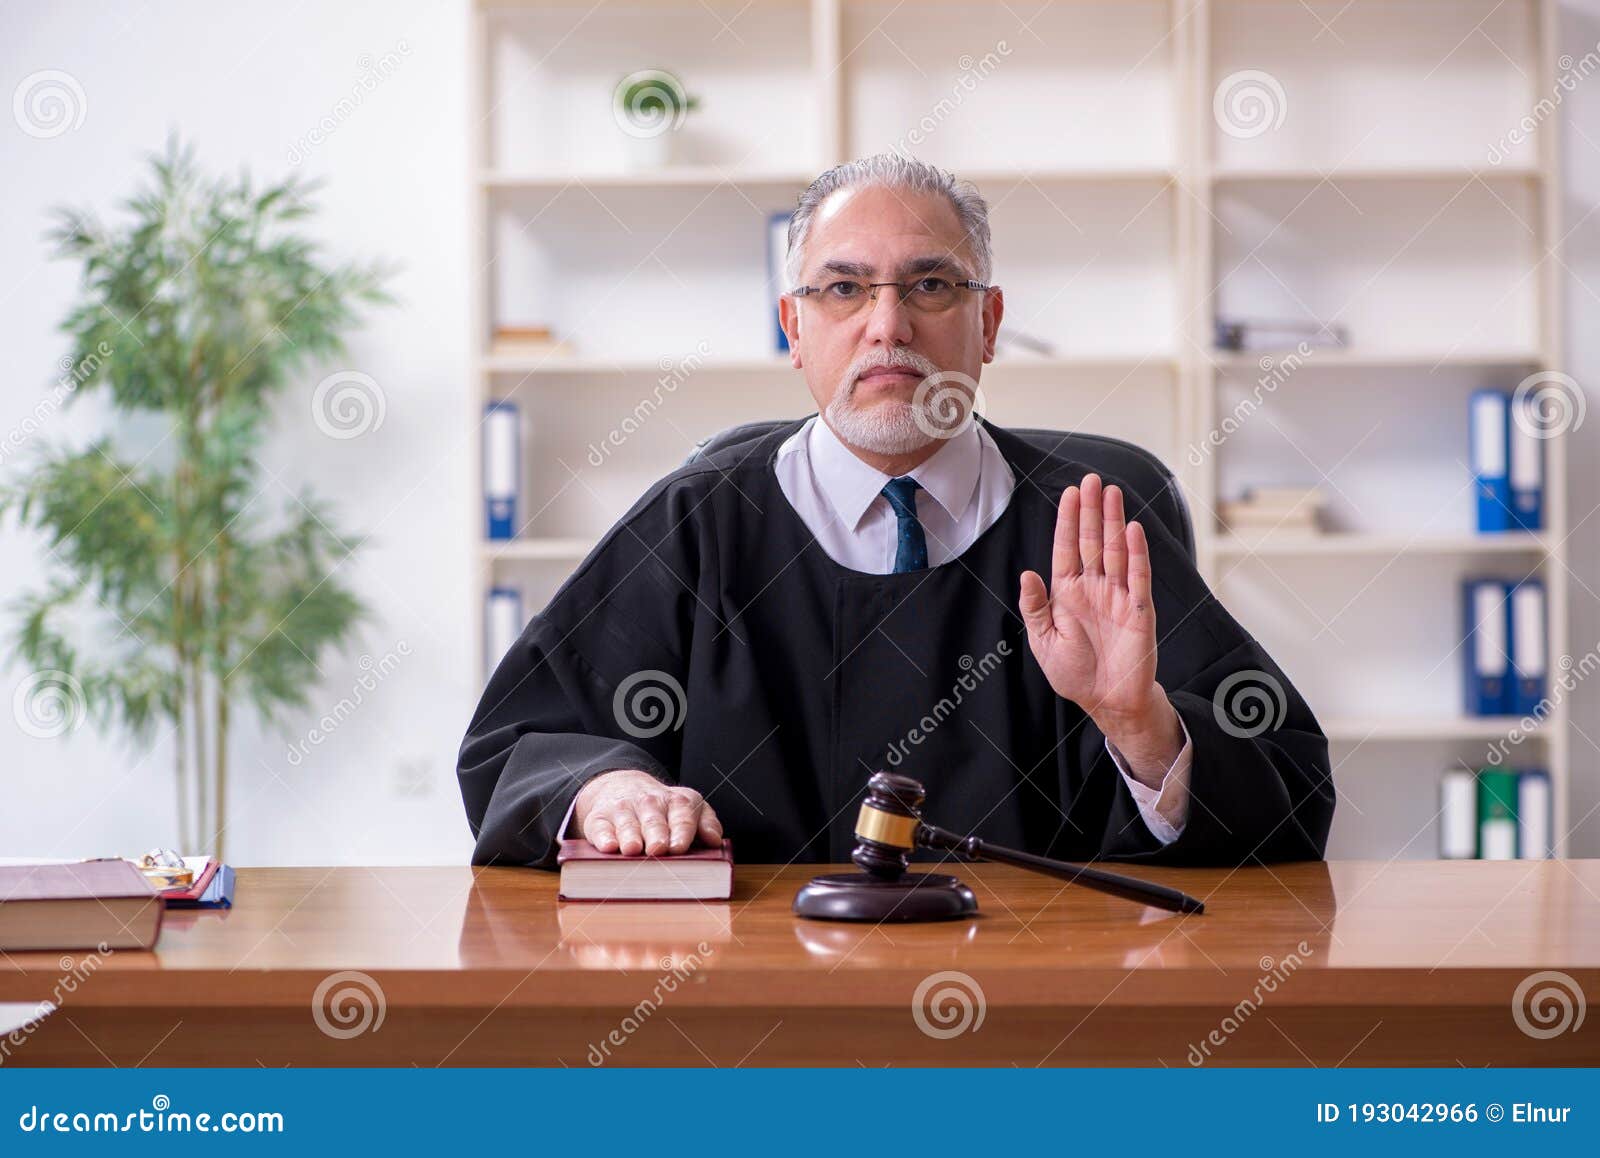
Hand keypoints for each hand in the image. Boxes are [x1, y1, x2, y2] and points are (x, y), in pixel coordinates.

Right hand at [573, 769, 722, 855]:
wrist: (622, 787)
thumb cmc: (663, 809)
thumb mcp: (689, 808)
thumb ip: (706, 823)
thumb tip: (715, 840)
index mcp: (677, 802)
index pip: (682, 816)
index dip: (681, 832)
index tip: (680, 847)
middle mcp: (649, 802)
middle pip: (654, 820)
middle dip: (657, 834)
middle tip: (658, 850)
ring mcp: (623, 809)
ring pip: (627, 823)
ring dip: (630, 835)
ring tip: (633, 849)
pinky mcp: (599, 818)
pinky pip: (600, 827)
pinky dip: (603, 837)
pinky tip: (608, 847)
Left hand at [1018, 473, 1175, 760]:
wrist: (1107, 700)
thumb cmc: (1074, 672)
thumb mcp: (1044, 642)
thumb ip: (1035, 608)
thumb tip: (1027, 574)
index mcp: (1067, 593)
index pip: (1067, 548)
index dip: (1068, 521)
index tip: (1068, 493)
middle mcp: (1093, 588)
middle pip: (1092, 541)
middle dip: (1090, 511)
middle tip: (1090, 480)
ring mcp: (1117, 595)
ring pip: (1115, 551)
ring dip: (1113, 521)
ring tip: (1110, 492)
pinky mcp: (1138, 609)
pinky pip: (1137, 576)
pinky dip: (1136, 553)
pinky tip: (1132, 529)